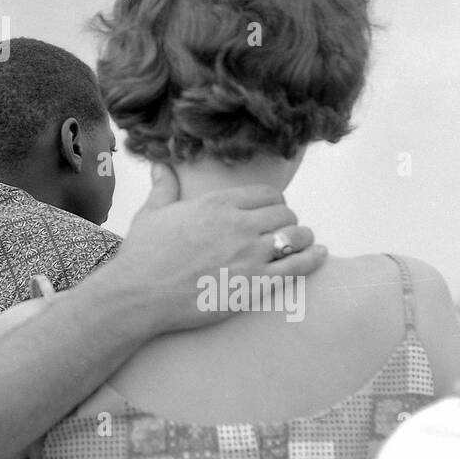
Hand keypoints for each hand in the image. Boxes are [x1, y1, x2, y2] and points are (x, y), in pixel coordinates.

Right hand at [104, 163, 326, 335]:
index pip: (266, 193)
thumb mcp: (152, 213)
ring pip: (296, 237)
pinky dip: (314, 259)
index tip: (271, 210)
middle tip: (284, 230)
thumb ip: (164, 186)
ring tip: (304, 242)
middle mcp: (238, 225)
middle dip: (287, 220)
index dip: (273, 201)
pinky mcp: (254, 285)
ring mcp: (249, 256)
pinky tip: (320, 254)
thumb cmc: (143, 255)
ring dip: (303, 238)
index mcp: (216, 204)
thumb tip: (160, 164)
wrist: (139, 294)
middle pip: (285, 213)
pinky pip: (297, 267)